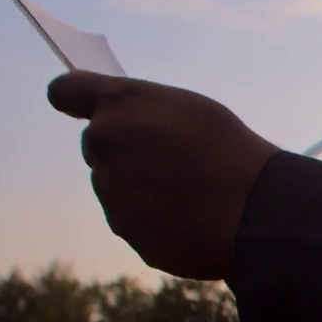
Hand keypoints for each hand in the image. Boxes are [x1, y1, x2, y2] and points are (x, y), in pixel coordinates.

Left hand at [48, 72, 279, 279]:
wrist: (255, 208)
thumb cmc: (230, 150)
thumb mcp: (188, 109)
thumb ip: (141, 110)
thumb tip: (116, 124)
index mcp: (119, 105)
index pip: (66, 91)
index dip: (72, 98)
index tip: (76, 105)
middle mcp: (103, 143)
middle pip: (99, 146)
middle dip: (124, 151)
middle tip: (173, 159)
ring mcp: (110, 191)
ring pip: (117, 188)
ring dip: (142, 190)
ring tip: (191, 193)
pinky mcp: (125, 230)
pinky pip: (135, 223)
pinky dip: (157, 222)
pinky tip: (192, 218)